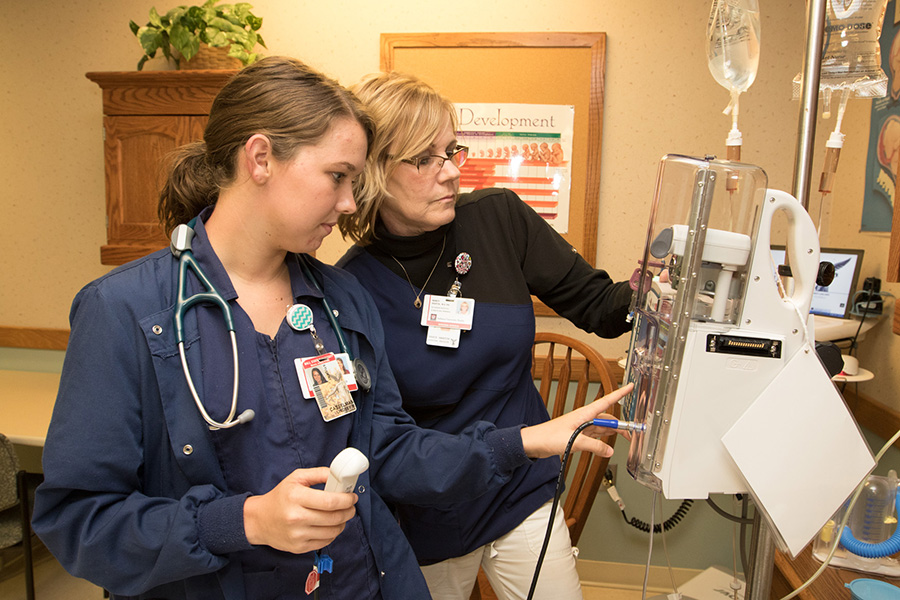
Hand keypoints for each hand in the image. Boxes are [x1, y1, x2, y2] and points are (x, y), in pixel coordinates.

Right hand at [243, 467, 357, 553]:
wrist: (259, 520)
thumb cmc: (280, 496)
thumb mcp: (296, 478)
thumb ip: (319, 473)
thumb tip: (339, 475)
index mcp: (296, 497)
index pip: (330, 502)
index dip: (346, 500)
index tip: (352, 497)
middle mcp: (296, 517)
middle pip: (334, 517)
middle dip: (349, 511)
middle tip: (351, 506)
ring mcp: (297, 535)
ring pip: (332, 531)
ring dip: (343, 523)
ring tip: (342, 515)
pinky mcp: (298, 547)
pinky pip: (325, 542)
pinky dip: (333, 533)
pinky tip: (330, 525)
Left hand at [520, 383, 633, 458]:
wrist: (534, 443)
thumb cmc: (548, 437)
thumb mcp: (574, 441)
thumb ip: (594, 446)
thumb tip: (609, 450)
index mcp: (584, 414)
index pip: (607, 401)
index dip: (620, 394)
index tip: (630, 387)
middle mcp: (584, 418)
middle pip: (608, 418)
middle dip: (620, 424)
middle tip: (631, 432)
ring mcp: (581, 427)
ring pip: (602, 427)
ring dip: (612, 432)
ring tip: (623, 439)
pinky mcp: (577, 435)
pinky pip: (595, 435)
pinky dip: (602, 440)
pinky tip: (606, 446)